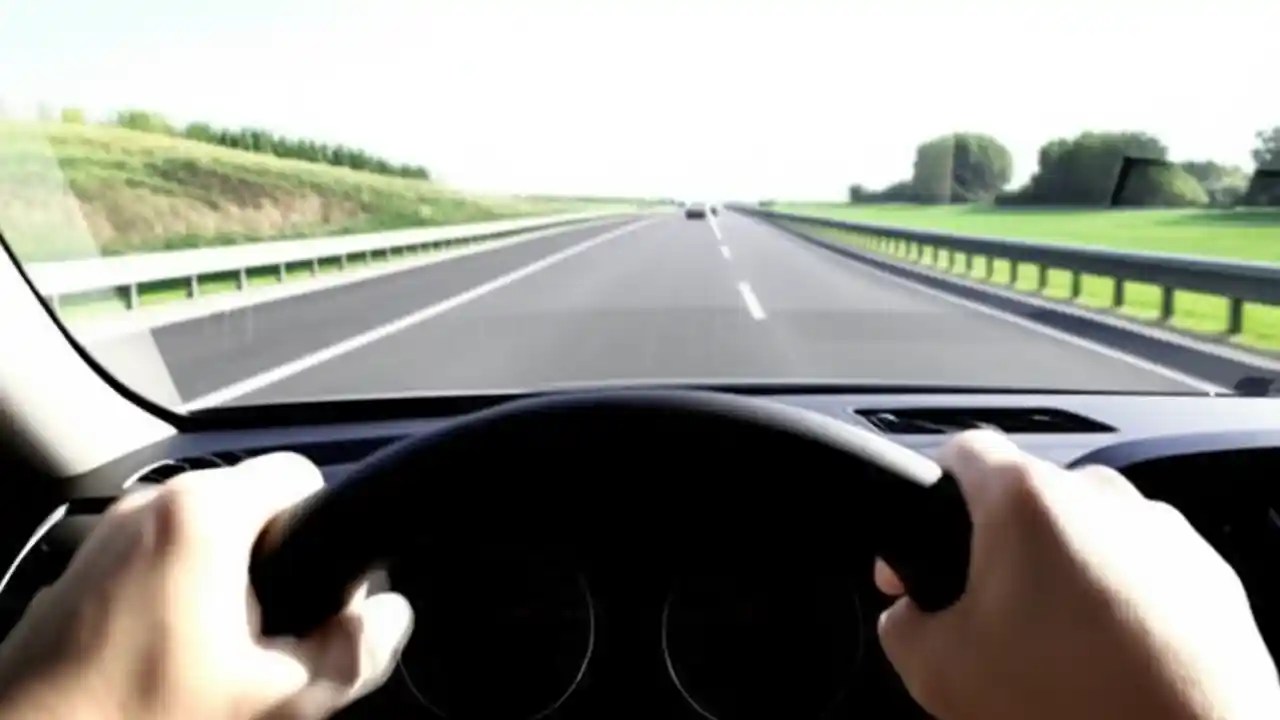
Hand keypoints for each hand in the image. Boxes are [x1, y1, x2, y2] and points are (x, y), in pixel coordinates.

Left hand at [0, 452, 413, 719]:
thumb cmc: (137, 719)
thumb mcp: (274, 702)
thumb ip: (354, 654)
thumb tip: (392, 619)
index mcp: (201, 515)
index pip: (303, 475)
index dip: (332, 536)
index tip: (324, 598)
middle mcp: (149, 506)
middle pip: (255, 509)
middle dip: (278, 570)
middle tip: (271, 647)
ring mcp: (106, 534)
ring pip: (205, 537)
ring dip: (229, 587)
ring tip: (220, 662)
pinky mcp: (80, 570)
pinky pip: (158, 561)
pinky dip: (181, 597)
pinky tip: (174, 664)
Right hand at [876, 430, 1279, 719]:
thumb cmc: (1077, 706)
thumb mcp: (940, 673)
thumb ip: (901, 624)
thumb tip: (910, 616)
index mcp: (1028, 501)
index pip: (962, 449)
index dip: (931, 495)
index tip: (928, 544)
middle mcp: (1101, 496)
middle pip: (1026, 501)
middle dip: (1001, 552)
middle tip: (991, 619)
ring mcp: (1163, 531)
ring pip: (1087, 535)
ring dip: (1063, 576)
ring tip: (1059, 649)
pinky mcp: (1207, 573)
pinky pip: (1143, 570)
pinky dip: (1121, 602)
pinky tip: (1109, 659)